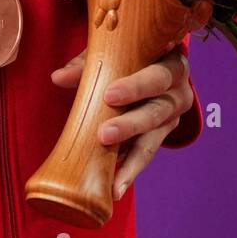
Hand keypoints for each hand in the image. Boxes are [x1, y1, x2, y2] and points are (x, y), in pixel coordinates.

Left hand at [51, 46, 192, 199]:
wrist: (159, 62)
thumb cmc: (134, 54)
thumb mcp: (117, 52)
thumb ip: (89, 62)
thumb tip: (58, 77)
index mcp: (172, 64)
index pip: (157, 76)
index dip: (135, 87)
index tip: (109, 96)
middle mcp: (178, 93)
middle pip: (156, 111)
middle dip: (130, 125)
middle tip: (104, 135)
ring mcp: (173, 117)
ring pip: (153, 141)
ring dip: (131, 161)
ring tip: (114, 182)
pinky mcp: (163, 135)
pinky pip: (147, 154)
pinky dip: (130, 169)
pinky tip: (115, 185)